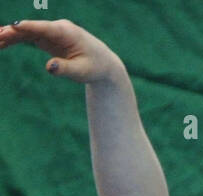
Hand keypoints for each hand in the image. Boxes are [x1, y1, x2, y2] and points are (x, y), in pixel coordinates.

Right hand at [0, 18, 123, 83]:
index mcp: (66, 32)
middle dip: (13, 32)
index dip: (28, 27)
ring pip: (27, 32)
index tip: (14, 27)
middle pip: (31, 28)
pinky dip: (16, 40)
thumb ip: (65, 69)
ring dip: (10, 36)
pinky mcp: (47, 39)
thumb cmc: (94, 67)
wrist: (103, 63)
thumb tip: (49, 67)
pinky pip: (28, 38)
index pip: (43, 28)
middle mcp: (56, 28)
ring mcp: (50, 32)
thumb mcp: (82, 72)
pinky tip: (2, 43)